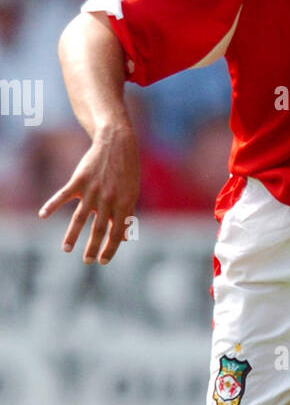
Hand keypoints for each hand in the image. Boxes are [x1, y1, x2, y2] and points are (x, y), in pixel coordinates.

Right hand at [38, 125, 140, 264]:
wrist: (116, 143)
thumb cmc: (126, 171)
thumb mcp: (132, 192)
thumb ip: (126, 215)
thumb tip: (123, 238)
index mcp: (124, 203)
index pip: (116, 233)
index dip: (110, 248)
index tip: (103, 261)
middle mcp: (108, 199)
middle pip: (98, 229)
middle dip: (92, 247)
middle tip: (87, 261)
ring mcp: (92, 190)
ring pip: (80, 218)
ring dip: (72, 235)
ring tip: (66, 249)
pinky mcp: (79, 180)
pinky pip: (63, 196)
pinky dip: (52, 204)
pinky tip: (43, 215)